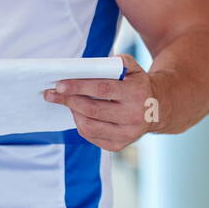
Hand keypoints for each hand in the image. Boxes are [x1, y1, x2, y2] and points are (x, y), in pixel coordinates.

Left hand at [43, 53, 161, 150]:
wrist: (157, 109)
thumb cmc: (138, 85)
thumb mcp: (134, 68)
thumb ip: (118, 62)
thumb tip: (95, 64)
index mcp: (136, 94)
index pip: (103, 89)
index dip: (79, 87)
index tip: (60, 84)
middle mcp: (134, 116)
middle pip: (92, 110)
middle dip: (68, 100)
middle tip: (51, 93)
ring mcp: (127, 134)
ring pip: (89, 126)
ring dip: (72, 112)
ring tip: (65, 102)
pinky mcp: (119, 145)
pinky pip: (91, 136)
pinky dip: (80, 124)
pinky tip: (78, 114)